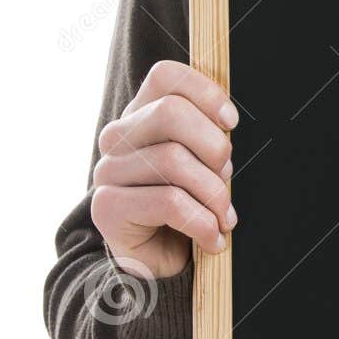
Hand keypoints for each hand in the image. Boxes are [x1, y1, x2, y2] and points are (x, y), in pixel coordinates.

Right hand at [90, 60, 239, 279]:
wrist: (161, 261)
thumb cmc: (190, 202)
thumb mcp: (203, 160)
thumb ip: (209, 133)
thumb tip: (228, 121)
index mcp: (140, 113)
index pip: (166, 76)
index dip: (206, 93)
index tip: (231, 123)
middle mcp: (116, 136)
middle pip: (171, 113)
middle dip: (214, 146)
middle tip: (227, 176)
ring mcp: (107, 171)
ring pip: (174, 160)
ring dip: (213, 192)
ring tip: (224, 215)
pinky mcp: (106, 207)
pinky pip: (168, 202)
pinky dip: (202, 221)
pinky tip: (213, 237)